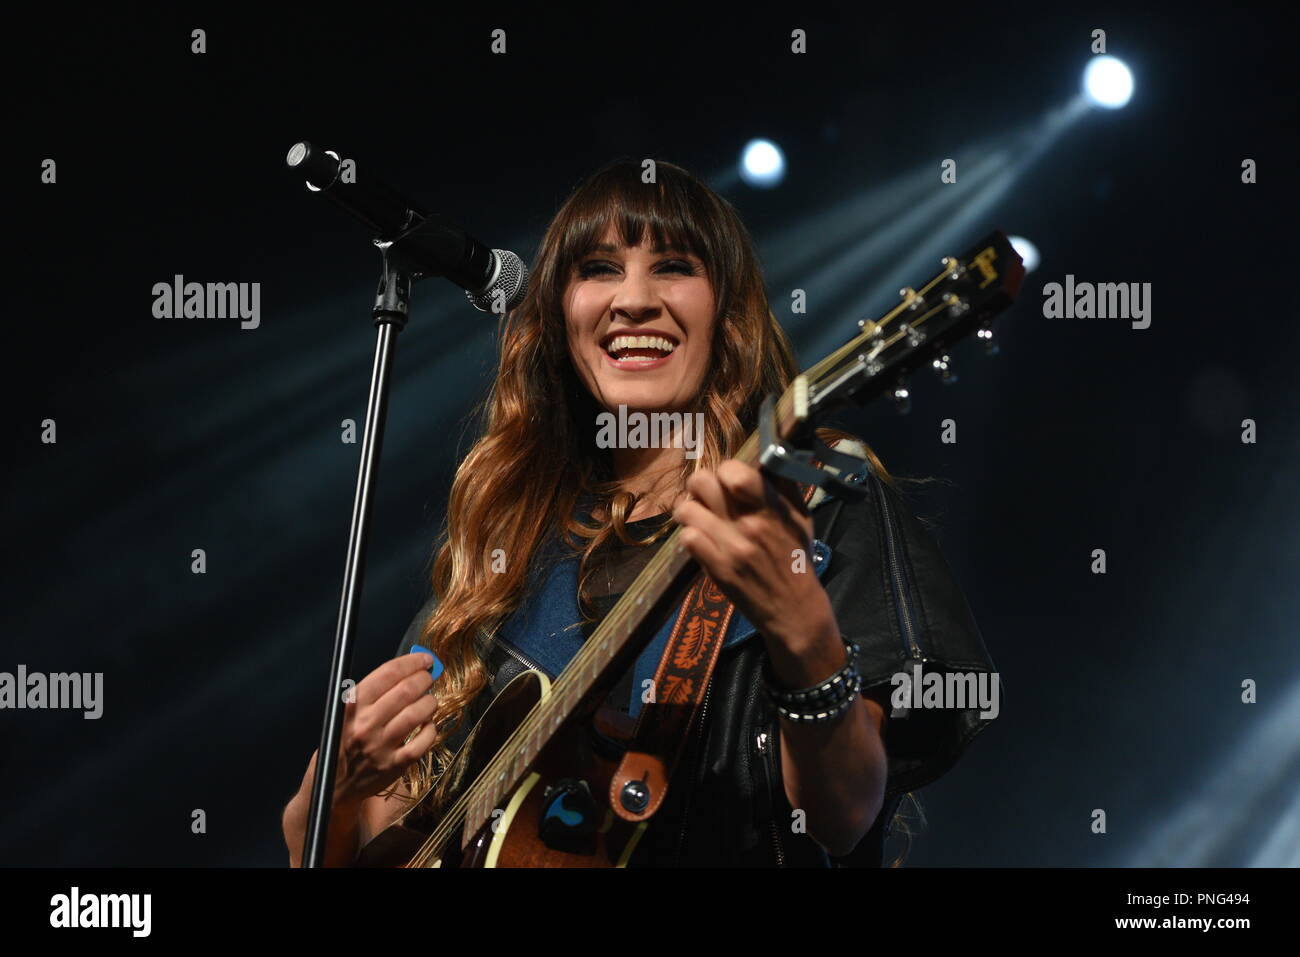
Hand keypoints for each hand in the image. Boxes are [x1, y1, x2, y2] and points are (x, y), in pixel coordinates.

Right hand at [316, 652, 441, 809]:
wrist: (333, 787)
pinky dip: (431, 728)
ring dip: (430, 701)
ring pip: (417, 713)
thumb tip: (410, 669)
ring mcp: (380, 746)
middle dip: (424, 679)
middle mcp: (365, 725)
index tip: (425, 659)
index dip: (410, 662)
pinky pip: (423, 740)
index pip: (387, 674)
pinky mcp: (394, 765)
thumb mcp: (346, 714)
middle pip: (405, 691)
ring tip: (430, 701)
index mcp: (352, 707)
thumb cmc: (345, 742)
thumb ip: (374, 693)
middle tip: (430, 677)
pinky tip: (427, 725)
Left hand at [672, 460, 836, 655]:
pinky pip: (687, 538)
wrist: (794, 608)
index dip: (724, 471)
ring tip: (699, 520)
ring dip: (689, 513)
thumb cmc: (795, 557)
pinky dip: (690, 538)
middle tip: (705, 498)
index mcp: (772, 506)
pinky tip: (701, 542)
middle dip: (699, 487)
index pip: (734, 471)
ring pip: (687, 510)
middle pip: (701, 483)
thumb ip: (784, 485)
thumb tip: (767, 455)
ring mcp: (732, 547)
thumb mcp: (801, 516)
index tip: (726, 482)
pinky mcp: (718, 569)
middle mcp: (751, 523)